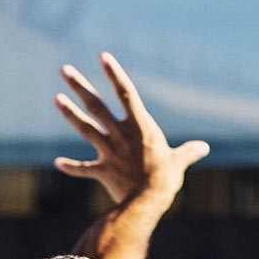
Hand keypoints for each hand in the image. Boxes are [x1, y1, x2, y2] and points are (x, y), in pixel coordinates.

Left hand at [54, 51, 208, 210]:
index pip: (126, 93)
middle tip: (64, 69)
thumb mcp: (179, 162)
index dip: (114, 74)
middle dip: (80, 86)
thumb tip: (203, 148)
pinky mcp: (103, 171)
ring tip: (56, 98)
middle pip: (96, 105)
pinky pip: (83, 169)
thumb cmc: (166, 179)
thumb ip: (188, 152)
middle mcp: (121, 134)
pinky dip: (71, 166)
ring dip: (69, 113)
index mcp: (140, 126)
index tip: (103, 56)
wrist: (147, 202)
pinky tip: (58, 163)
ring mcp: (109, 151)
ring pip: (85, 128)